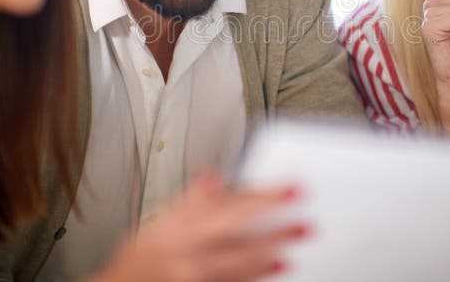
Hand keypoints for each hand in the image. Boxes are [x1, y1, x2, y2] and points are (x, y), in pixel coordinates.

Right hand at [97, 171, 306, 281]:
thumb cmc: (142, 254)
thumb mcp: (162, 218)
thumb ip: (192, 198)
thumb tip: (213, 177)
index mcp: (185, 228)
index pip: (234, 207)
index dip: (267, 197)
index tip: (293, 188)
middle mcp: (195, 253)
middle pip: (245, 238)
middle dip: (279, 228)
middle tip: (308, 220)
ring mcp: (201, 276)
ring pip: (245, 264)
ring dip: (275, 251)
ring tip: (298, 240)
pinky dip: (260, 275)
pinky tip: (279, 267)